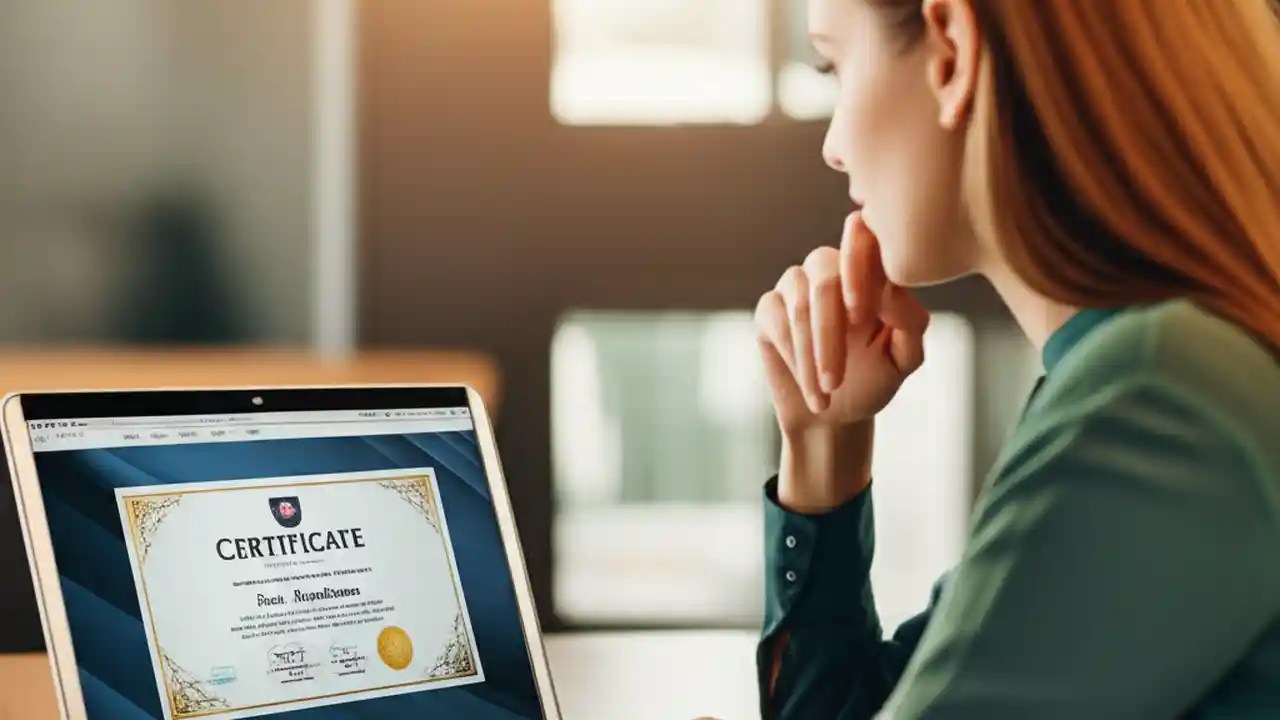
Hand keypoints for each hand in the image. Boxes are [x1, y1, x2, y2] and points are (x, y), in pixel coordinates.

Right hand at [754, 212, 929, 511]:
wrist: (833, 416)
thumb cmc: (875, 380)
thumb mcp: (904, 358)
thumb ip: (910, 320)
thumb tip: (891, 288)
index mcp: (872, 269)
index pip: (864, 239)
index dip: (858, 265)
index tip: (861, 315)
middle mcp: (833, 266)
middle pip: (824, 277)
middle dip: (829, 335)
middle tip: (836, 382)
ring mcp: (797, 283)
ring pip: (798, 304)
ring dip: (809, 356)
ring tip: (824, 395)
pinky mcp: (770, 305)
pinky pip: (774, 317)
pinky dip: (791, 355)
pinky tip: (806, 384)